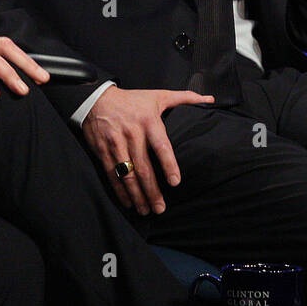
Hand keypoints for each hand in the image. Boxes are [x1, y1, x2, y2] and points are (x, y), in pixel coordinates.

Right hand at [81, 87, 214, 215]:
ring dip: (137, 195)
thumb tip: (210, 99)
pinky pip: (112, 174)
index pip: (161, 146)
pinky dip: (120, 190)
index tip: (175, 182)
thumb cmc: (132, 99)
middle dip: (152, 190)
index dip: (168, 164)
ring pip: (127, 174)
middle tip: (161, 208)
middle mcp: (132, 133)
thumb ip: (185, 98)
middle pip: (143, 167)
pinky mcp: (103, 151)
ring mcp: (116, 143)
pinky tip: (128, 202)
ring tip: (145, 210)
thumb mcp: (159, 95)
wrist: (97, 100)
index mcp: (149, 121)